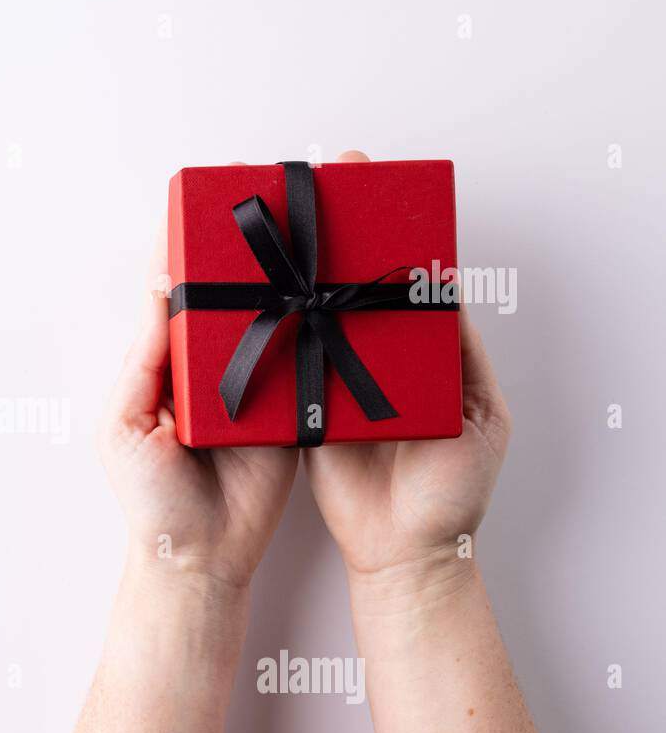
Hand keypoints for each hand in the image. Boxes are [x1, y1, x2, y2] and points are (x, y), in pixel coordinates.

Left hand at [99, 207, 297, 588]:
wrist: (202, 557)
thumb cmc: (151, 498)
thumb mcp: (125, 427)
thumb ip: (142, 363)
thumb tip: (159, 293)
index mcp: (168, 370)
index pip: (179, 303)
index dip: (189, 259)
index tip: (202, 212)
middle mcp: (213, 373)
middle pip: (231, 306)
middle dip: (245, 264)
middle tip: (266, 214)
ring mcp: (255, 390)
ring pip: (270, 329)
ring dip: (283, 292)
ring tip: (301, 245)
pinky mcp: (291, 414)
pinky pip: (305, 369)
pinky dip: (315, 339)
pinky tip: (328, 302)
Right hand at [304, 151, 511, 581]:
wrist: (405, 552)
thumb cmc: (453, 492)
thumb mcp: (480, 414)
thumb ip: (461, 354)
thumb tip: (446, 287)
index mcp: (412, 353)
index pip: (391, 278)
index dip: (375, 230)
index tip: (358, 181)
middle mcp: (367, 358)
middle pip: (342, 286)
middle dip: (323, 240)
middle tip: (307, 191)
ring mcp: (329, 382)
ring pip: (307, 318)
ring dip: (288, 280)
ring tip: (270, 235)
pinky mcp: (297, 413)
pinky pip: (281, 369)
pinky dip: (266, 339)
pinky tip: (251, 303)